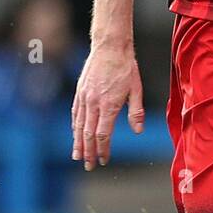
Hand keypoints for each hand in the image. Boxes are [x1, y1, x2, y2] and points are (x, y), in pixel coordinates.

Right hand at [71, 42, 144, 169]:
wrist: (110, 46)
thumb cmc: (126, 67)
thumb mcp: (136, 89)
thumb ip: (136, 111)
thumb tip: (138, 130)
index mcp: (109, 104)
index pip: (103, 134)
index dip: (103, 149)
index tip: (104, 159)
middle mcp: (94, 103)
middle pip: (88, 133)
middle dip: (88, 152)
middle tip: (88, 166)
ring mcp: (84, 97)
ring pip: (79, 125)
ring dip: (78, 142)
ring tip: (77, 156)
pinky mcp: (80, 91)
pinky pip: (75, 113)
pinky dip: (75, 127)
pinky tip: (76, 134)